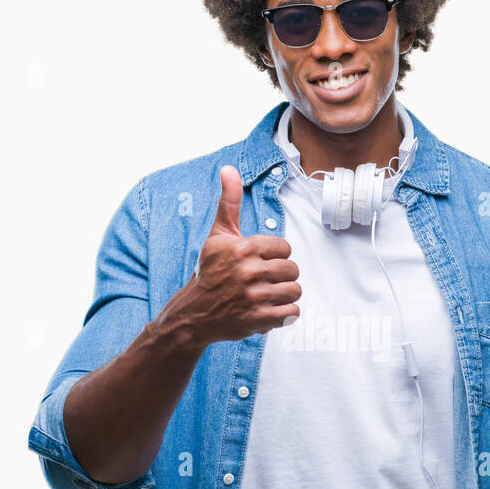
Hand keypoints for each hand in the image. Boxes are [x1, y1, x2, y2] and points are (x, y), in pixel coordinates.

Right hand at [178, 165, 301, 343]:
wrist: (194, 313)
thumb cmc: (210, 271)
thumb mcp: (218, 235)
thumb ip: (229, 202)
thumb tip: (228, 168)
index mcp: (243, 248)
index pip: (285, 248)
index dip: (275, 255)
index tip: (259, 262)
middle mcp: (249, 272)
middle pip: (293, 270)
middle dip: (281, 276)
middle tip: (264, 280)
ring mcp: (254, 297)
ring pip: (295, 291)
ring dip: (284, 295)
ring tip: (267, 295)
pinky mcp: (258, 320)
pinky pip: (291, 313)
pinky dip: (284, 314)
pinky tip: (268, 310)